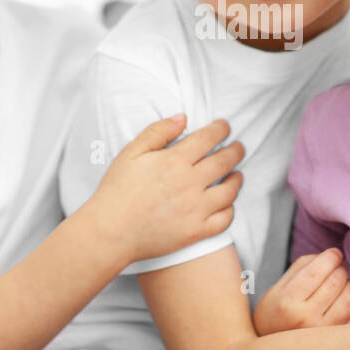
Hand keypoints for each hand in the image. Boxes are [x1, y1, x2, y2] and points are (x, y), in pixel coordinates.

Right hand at [87, 114, 243, 264]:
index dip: (221, 129)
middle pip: (224, 161)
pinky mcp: (196, 231)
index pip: (208, 138)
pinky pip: (224, 219)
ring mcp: (196, 209)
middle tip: (239, 147)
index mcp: (175, 161)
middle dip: (236, 151)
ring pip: (230, 190)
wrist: (110, 232)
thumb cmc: (117, 190)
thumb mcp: (131, 153)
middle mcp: (190, 183)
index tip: (225, 127)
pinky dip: (230, 209)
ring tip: (237, 174)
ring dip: (237, 179)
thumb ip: (158, 131)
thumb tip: (183, 117)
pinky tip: (227, 203)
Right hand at [253, 249, 349, 335]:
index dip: (331, 257)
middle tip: (338, 269)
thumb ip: (301, 267)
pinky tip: (345, 306)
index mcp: (287, 302)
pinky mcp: (338, 345)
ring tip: (342, 286)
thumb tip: (331, 256)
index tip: (334, 254)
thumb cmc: (277, 316)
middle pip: (336, 281)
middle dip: (340, 269)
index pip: (317, 270)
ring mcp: (324, 335)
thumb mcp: (278, 289)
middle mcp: (305, 320)